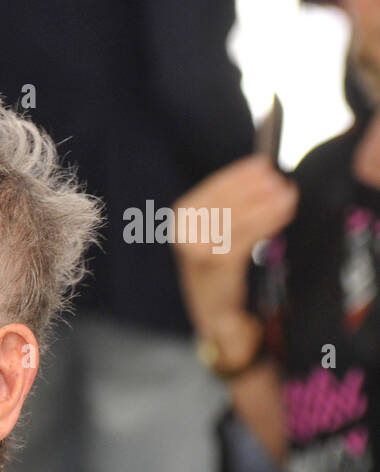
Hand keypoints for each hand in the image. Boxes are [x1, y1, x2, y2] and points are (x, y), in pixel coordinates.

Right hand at [172, 154, 296, 328]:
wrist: (212, 308)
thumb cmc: (218, 266)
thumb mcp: (213, 232)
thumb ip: (230, 206)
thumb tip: (261, 176)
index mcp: (182, 219)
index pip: (213, 187)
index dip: (239, 174)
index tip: (263, 163)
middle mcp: (186, 232)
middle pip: (227, 200)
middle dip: (256, 186)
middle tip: (280, 178)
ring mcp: (199, 247)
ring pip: (240, 216)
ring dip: (268, 203)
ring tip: (289, 194)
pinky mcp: (218, 261)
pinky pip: (249, 234)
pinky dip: (269, 220)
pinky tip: (284, 212)